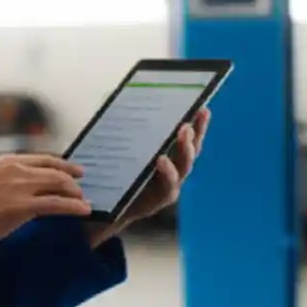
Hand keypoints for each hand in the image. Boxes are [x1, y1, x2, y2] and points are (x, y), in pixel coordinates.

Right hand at [0, 154, 91, 255]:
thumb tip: (10, 192)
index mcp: (2, 162)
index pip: (39, 159)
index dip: (59, 164)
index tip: (71, 169)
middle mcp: (13, 169)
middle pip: (53, 170)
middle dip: (71, 178)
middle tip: (82, 185)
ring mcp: (19, 187)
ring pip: (58, 184)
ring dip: (75, 193)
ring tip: (84, 201)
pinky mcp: (22, 207)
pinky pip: (57, 204)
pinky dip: (74, 206)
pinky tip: (84, 210)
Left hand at [110, 107, 211, 231]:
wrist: (103, 209)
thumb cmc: (116, 174)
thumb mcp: (121, 147)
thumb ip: (127, 128)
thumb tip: (125, 97)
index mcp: (169, 156)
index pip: (188, 138)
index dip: (199, 124)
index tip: (203, 108)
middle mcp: (173, 171)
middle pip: (190, 152)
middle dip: (193, 136)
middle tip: (188, 122)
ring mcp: (168, 187)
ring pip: (182, 168)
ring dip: (184, 150)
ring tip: (183, 132)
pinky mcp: (157, 201)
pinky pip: (167, 187)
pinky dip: (167, 173)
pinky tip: (162, 160)